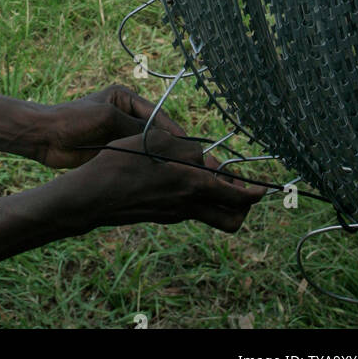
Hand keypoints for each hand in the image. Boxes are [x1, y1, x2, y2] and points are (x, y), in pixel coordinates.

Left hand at [35, 83, 187, 168]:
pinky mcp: (112, 151)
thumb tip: (161, 141)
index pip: (157, 114)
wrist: (46, 137)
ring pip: (145, 147)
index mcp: (125, 98)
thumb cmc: (73, 119)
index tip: (188, 145)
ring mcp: (119, 134)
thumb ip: (134, 128)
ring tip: (176, 172)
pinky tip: (156, 177)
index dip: (173, 130)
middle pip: (154, 131)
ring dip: (157, 157)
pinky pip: (133, 158)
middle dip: (168, 145)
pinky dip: (144, 166)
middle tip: (187, 162)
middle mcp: (124, 114)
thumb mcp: (107, 118)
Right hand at [75, 123, 265, 233]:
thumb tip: (201, 154)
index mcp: (192, 185)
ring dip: (220, 202)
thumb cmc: (120, 164)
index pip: (239, 195)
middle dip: (244, 205)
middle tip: (241, 186)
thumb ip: (184, 145)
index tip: (264, 185)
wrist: (93, 197)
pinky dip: (197, 198)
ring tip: (210, 178)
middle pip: (233, 218)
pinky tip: (180, 178)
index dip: (256, 190)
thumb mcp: (154, 140)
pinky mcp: (161, 216)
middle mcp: (188, 205)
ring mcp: (175, 214)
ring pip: (213, 217)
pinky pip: (192, 210)